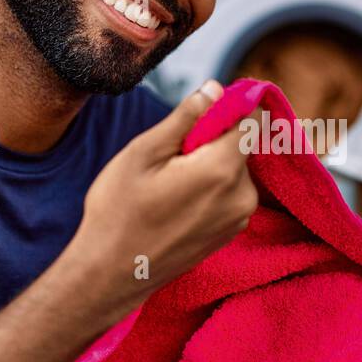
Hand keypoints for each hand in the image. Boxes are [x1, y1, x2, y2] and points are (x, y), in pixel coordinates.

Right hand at [71, 81, 259, 316]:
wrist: (112, 273)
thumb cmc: (119, 210)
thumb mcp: (144, 152)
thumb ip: (186, 117)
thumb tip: (215, 88)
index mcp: (223, 169)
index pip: (250, 119)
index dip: (226, 109)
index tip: (196, 117)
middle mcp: (243, 194)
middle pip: (241, 144)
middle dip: (212, 139)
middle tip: (170, 157)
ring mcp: (240, 217)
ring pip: (234, 168)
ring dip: (209, 165)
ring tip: (169, 184)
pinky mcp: (232, 231)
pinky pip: (230, 192)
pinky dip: (210, 187)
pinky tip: (176, 202)